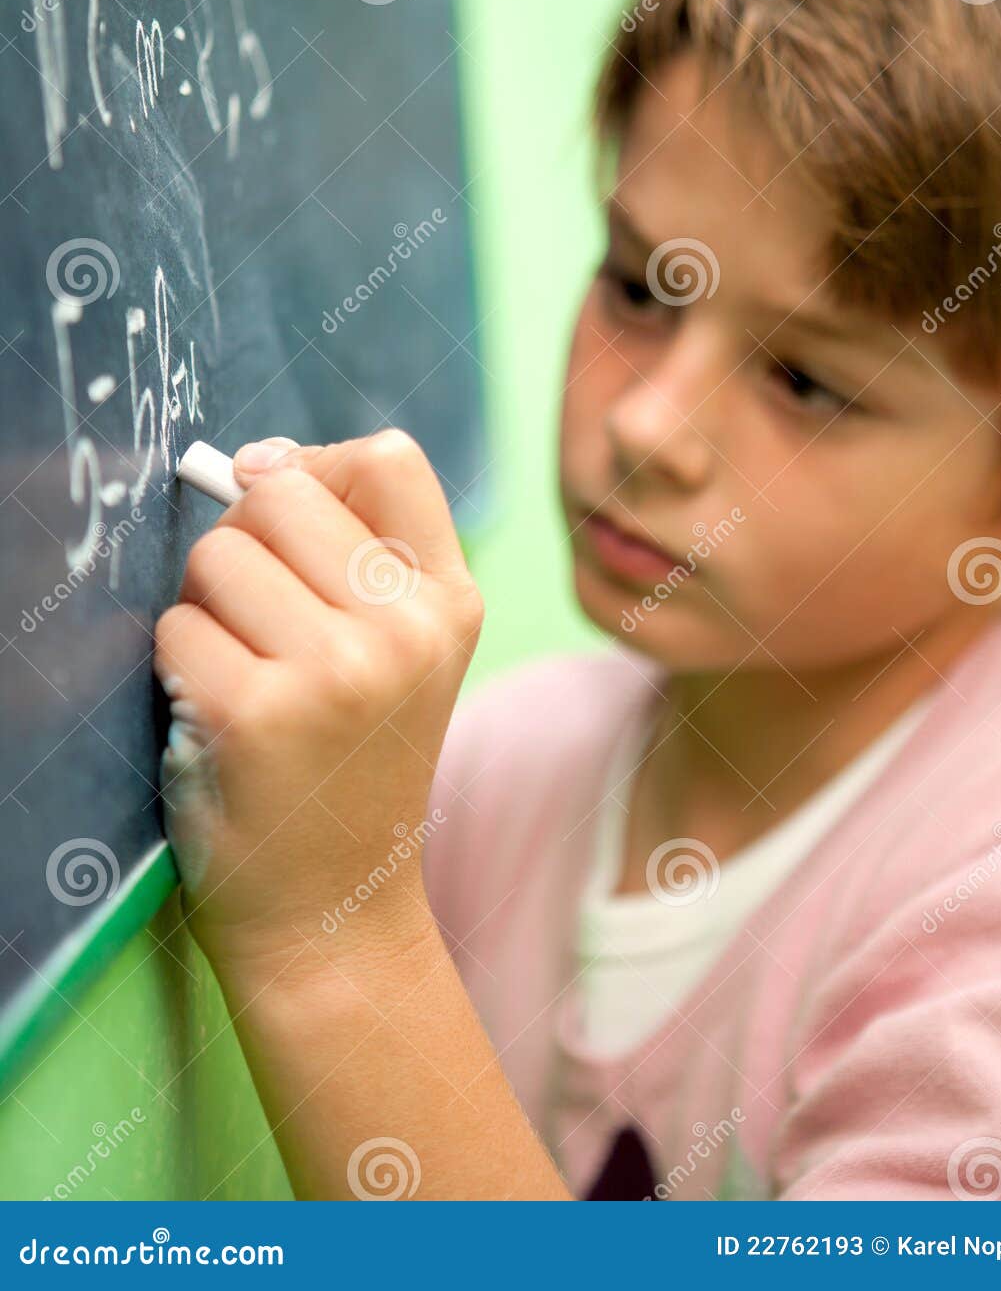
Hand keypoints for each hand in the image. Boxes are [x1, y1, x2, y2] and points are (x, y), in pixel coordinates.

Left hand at [154, 430, 483, 987]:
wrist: (335, 914)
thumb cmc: (349, 769)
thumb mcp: (403, 654)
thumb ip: (356, 554)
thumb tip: (258, 464)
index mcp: (450, 604)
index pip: (387, 459)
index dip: (315, 465)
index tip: (281, 508)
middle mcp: (406, 631)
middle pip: (281, 492)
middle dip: (243, 539)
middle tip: (257, 618)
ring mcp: (337, 672)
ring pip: (218, 553)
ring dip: (204, 606)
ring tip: (242, 672)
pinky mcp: (257, 716)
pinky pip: (176, 627)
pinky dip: (178, 665)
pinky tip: (217, 719)